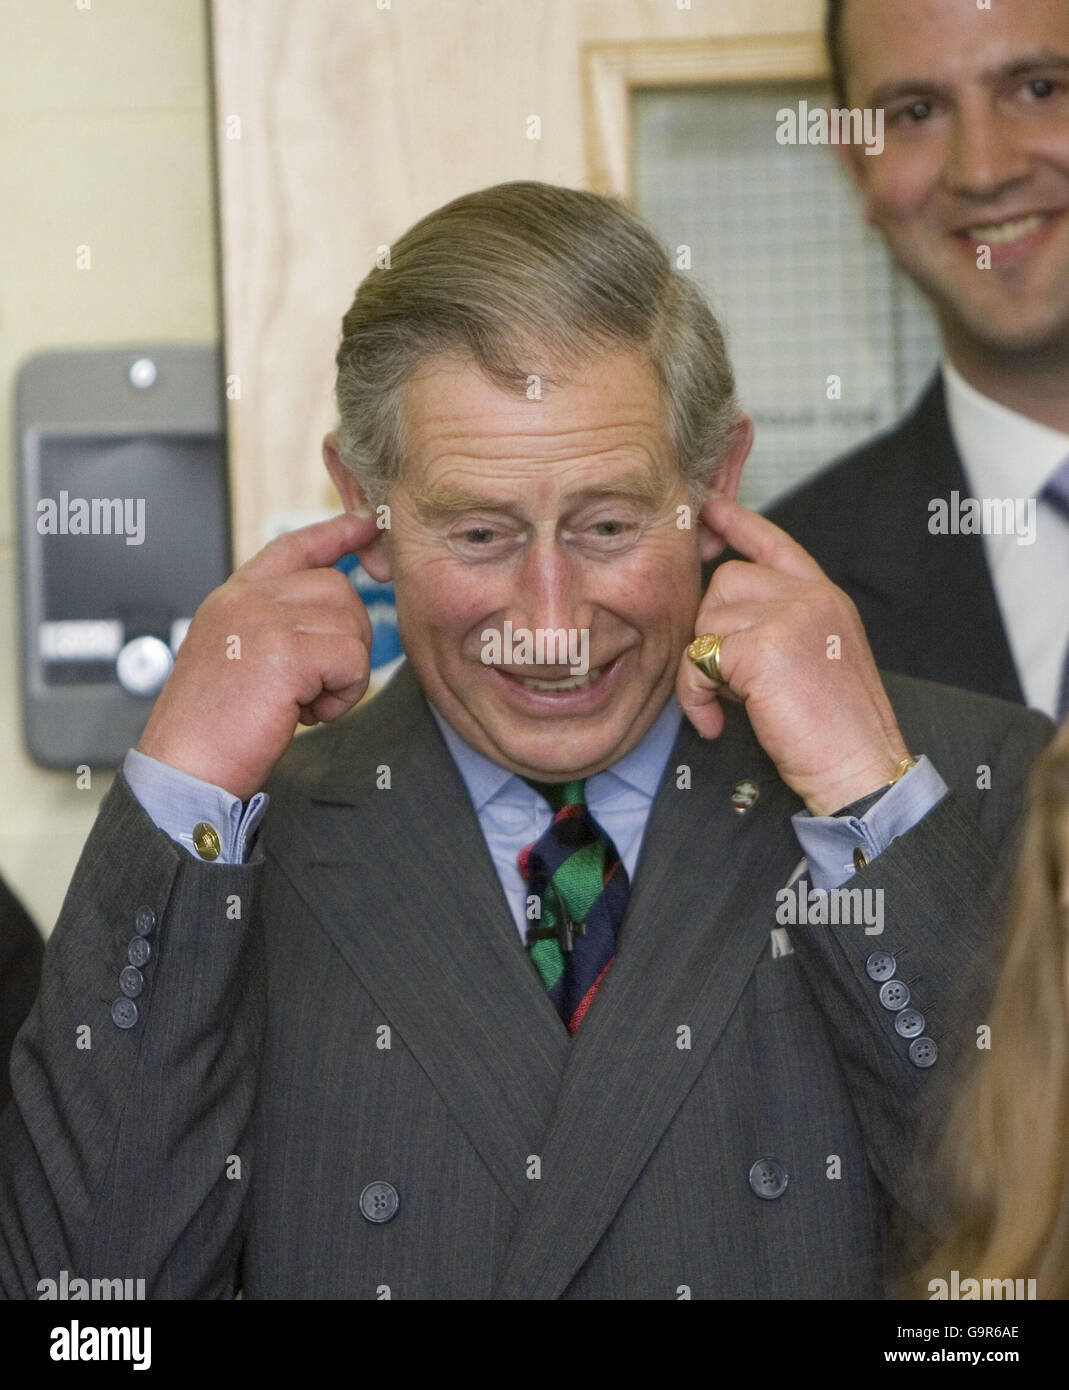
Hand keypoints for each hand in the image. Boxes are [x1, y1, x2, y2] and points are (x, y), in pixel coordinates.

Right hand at [137, 511, 378, 799]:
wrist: (183, 769)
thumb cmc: (211, 728)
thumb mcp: (235, 657)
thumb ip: (272, 627)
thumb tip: (333, 614)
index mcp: (232, 598)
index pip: (292, 547)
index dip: (334, 533)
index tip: (365, 525)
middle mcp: (246, 600)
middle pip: (338, 588)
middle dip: (347, 637)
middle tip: (317, 685)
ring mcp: (264, 621)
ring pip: (351, 625)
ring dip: (344, 673)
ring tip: (305, 704)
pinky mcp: (286, 653)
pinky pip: (352, 660)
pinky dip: (344, 694)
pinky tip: (308, 715)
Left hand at [678, 497, 909, 815]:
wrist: (861, 770)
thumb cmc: (837, 730)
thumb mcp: (817, 660)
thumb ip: (781, 626)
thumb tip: (722, 618)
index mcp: (826, 598)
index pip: (776, 544)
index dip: (739, 524)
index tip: (711, 508)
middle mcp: (812, 597)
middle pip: (725, 581)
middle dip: (712, 630)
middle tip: (729, 681)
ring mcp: (791, 616)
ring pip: (707, 619)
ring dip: (703, 667)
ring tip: (731, 704)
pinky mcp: (764, 647)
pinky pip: (699, 659)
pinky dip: (696, 695)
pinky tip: (719, 722)